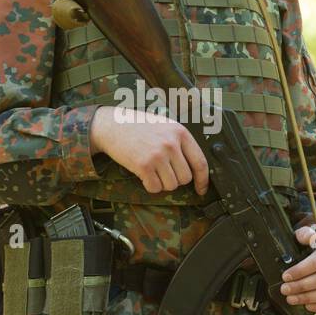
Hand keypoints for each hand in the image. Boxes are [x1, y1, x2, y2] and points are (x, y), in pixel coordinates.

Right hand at [90, 106, 209, 194]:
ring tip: (153, 170)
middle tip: (163, 171)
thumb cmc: (139, 126)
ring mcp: (157, 155)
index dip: (203, 180)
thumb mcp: (165, 125)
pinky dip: (150, 186)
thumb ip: (180, 142)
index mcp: (180, 132)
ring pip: (171, 185)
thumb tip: (194, 167)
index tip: (201, 189)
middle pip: (185, 178)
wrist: (112, 125)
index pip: (200, 162)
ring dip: (162, 183)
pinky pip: (155, 188)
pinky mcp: (143, 165)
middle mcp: (171, 143)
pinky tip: (144, 174)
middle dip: (175, 179)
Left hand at [280, 224, 315, 312]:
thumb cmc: (311, 250)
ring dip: (308, 298)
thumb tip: (307, 237)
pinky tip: (308, 307)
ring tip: (292, 299)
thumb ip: (305, 234)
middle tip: (285, 290)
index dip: (300, 271)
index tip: (285, 276)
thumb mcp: (307, 237)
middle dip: (301, 286)